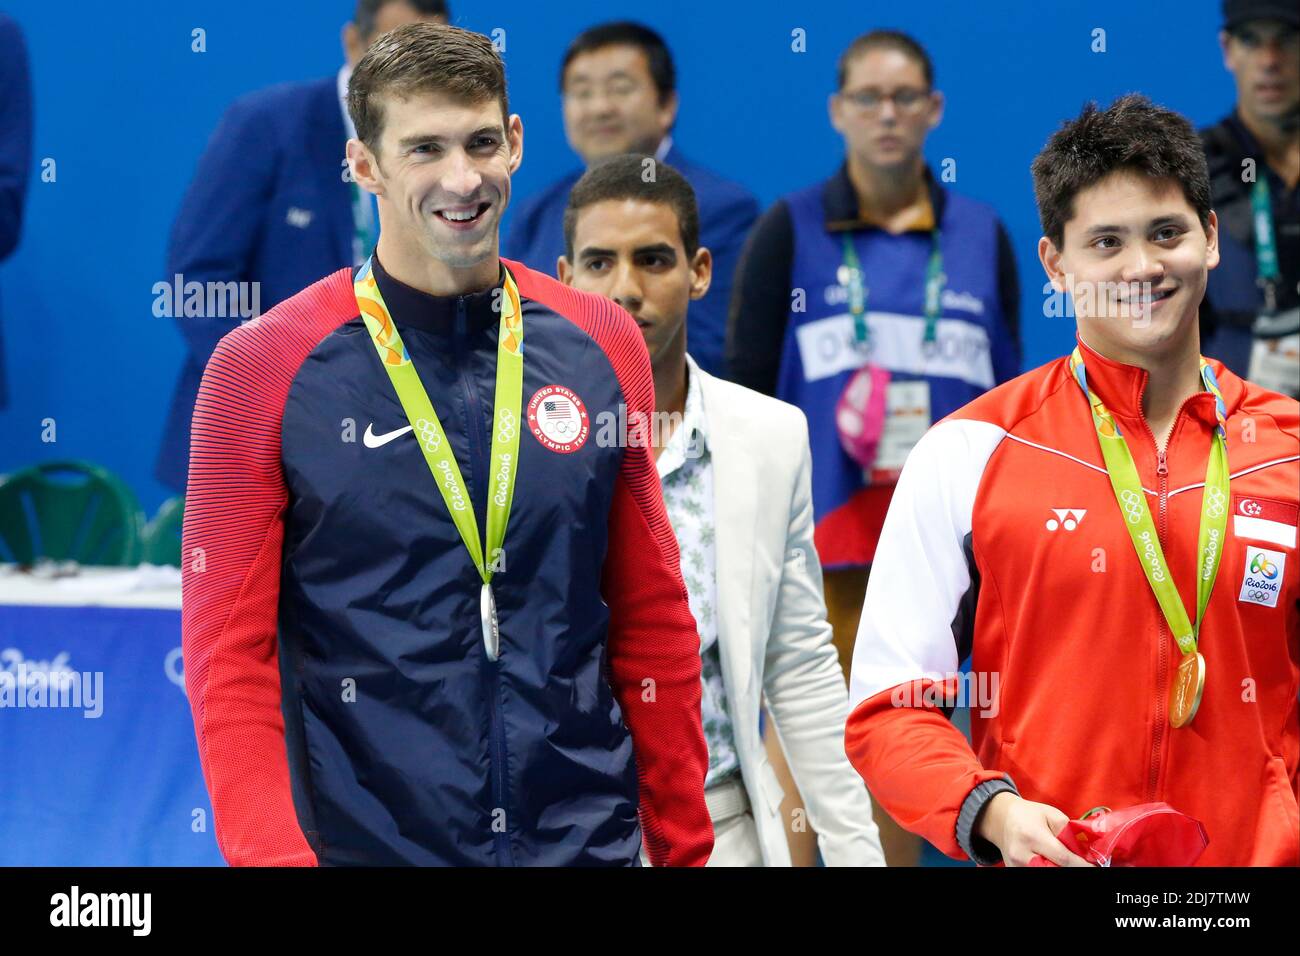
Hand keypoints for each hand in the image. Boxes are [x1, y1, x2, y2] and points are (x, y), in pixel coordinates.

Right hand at [976, 792, 1093, 866]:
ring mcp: (1015, 866)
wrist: (1001, 819)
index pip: (1063, 858)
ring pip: (1045, 873)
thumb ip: (1068, 831)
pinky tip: (1051, 863)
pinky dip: (1048, 868)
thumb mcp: (1051, 814)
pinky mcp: (1013, 871)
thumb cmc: (1029, 815)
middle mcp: (1021, 854)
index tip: (1094, 866)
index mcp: (1032, 835)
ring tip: (1064, 862)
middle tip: (1079, 864)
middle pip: (1054, 871)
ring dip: (1059, 868)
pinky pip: (1036, 874)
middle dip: (1070, 868)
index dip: (1081, 865)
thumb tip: (1084, 852)